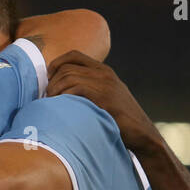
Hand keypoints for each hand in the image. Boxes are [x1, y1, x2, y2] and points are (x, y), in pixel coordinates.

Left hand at [46, 52, 161, 153]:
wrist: (142, 134)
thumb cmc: (120, 121)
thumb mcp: (106, 97)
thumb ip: (90, 88)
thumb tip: (62, 91)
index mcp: (104, 70)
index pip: (74, 55)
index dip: (56, 63)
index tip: (48, 79)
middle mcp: (104, 74)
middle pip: (67, 68)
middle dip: (52, 83)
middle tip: (47, 98)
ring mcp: (105, 85)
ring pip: (68, 77)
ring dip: (54, 91)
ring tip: (51, 104)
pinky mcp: (105, 98)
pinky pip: (76, 89)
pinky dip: (63, 98)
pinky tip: (61, 108)